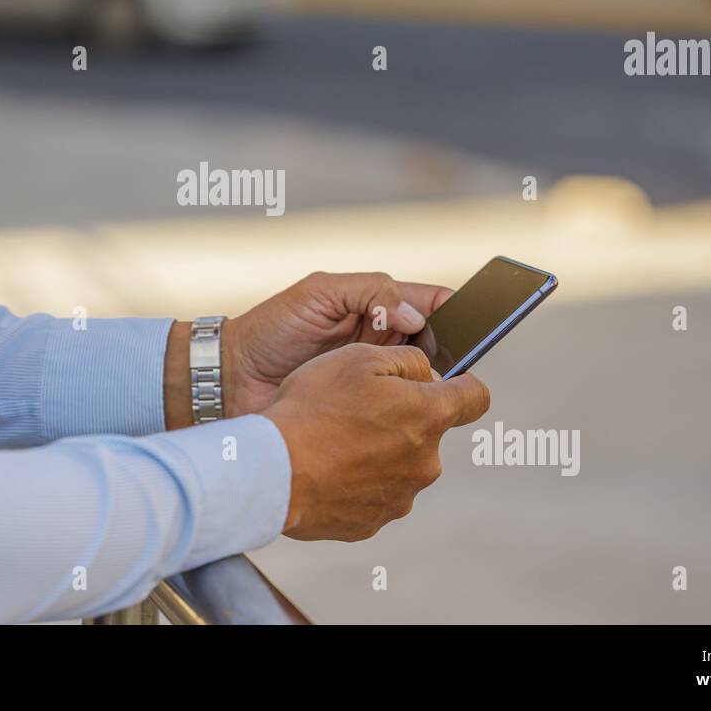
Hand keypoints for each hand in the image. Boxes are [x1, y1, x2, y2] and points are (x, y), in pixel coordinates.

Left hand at [223, 272, 452, 416]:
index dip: (458, 309)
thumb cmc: (271, 330)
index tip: (477, 320)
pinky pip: (400, 415)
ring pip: (423, 384)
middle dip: (453, 352)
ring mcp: (374, 381)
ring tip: (439, 390)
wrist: (232, 380)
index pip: (432, 304)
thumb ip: (369, 292)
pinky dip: (412, 416)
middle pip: (437, 346)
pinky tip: (416, 419)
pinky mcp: (364, 414)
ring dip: (434, 387)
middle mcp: (382, 344)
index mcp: (377, 308)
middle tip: (459, 361)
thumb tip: (416, 319)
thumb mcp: (318, 293)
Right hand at [263, 343, 489, 540]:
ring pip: (400, 464)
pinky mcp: (372, 522)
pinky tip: (328, 468)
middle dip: (402, 419)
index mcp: (428, 416)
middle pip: (429, 432)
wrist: (271, 471)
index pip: (476, 397)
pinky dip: (356, 481)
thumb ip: (407, 360)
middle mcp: (425, 462)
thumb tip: (428, 373)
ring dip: (377, 451)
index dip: (464, 385)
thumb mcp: (359, 357)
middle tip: (356, 409)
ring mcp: (400, 496)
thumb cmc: (311, 411)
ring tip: (335, 440)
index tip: (450, 385)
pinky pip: (373, 494)